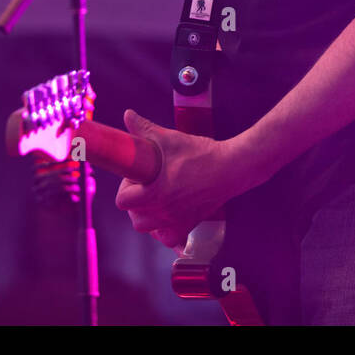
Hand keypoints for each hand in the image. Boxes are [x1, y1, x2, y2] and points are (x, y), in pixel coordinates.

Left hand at [113, 109, 242, 249]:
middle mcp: (164, 211)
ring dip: (146, 216)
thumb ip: (144, 128)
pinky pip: (168, 238)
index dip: (126, 186)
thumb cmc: (202, 154)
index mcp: (155, 193)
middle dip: (135, 201)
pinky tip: (167, 215)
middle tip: (146, 185)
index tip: (138, 175)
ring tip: (155, 199)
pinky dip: (163, 231)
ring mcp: (177, 221)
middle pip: (133, 217)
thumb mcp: (170, 139)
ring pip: (148, 229)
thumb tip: (128, 115)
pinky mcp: (190, 224)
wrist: (232, 167)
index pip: (122, 200)